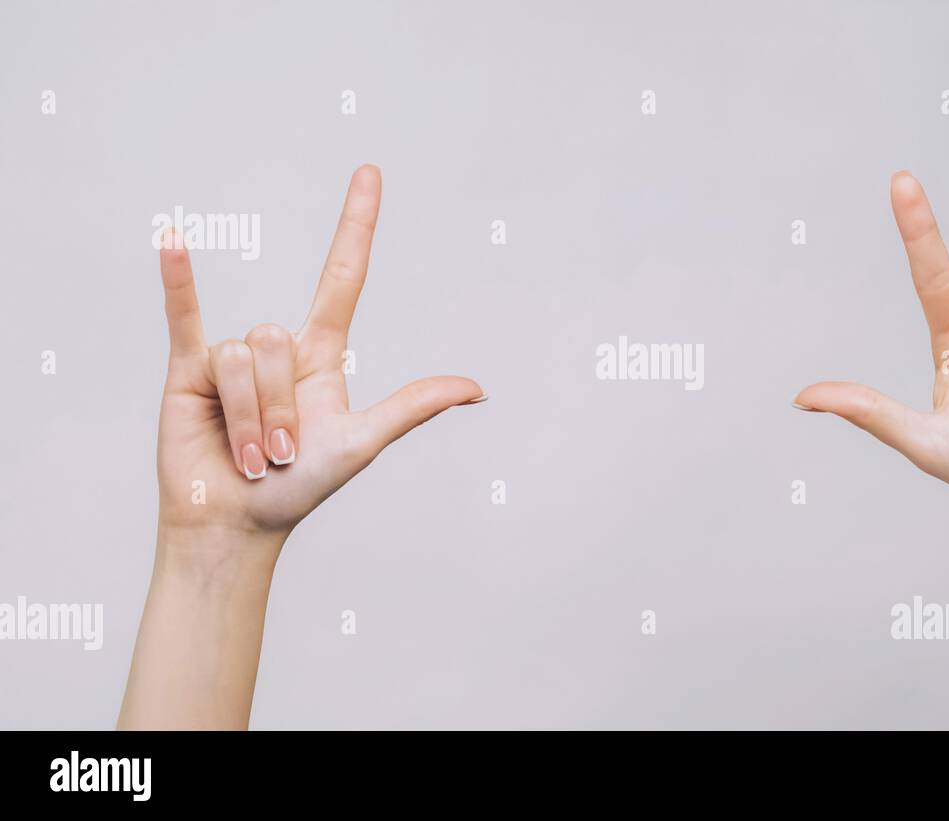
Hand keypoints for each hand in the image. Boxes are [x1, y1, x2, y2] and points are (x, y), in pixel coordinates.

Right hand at [156, 165, 484, 539]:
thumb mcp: (362, 441)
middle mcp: (279, 347)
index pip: (343, 275)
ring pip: (242, 357)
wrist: (238, 523)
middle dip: (277, 410)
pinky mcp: (187, 368)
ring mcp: (233, 355)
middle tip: (278, 454)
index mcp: (323, 354)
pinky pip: (184, 314)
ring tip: (248, 454)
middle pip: (278, 339)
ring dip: (246, 421)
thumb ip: (412, 406)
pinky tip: (172, 239)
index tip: (370, 173)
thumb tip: (476, 387)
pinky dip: (178, 280)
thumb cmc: (302, 486)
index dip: (357, 224)